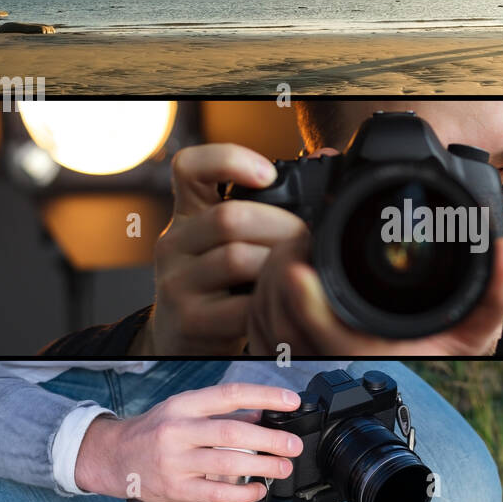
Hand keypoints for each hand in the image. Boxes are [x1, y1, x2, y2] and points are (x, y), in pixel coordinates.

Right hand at [74, 382, 303, 501]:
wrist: (113, 456)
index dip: (265, 397)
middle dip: (270, 439)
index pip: (231, 395)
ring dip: (263, 467)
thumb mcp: (183, 410)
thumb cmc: (155, 430)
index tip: (291, 402)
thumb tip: (262, 415)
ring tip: (284, 467)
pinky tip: (258, 491)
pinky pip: (215, 494)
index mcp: (184, 404)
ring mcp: (175, 461)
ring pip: (227, 464)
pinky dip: (242, 494)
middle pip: (233, 433)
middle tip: (294, 445)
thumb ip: (220, 413)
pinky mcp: (174, 489)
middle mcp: (178, 430)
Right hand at [142, 142, 305, 354]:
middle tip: (307, 241)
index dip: (228, 160)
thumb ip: (264, 207)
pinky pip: (242, 306)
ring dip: (280, 265)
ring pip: (236, 258)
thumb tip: (328, 159)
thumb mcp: (228, 242)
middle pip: (229, 218)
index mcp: (187, 214)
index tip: (268, 175)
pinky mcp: (190, 321)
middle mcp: (174, 243)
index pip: (189, 166)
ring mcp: (176, 283)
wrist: (183, 342)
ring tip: (299, 271)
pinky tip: (286, 304)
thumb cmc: (223, 286)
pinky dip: (273, 304)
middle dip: (281, 227)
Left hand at [247, 234, 502, 356]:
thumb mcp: (475, 332)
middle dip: (281, 271)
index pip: (328, 337)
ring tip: (290, 243)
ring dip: (270, 277)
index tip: (297, 266)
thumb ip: (496, 295)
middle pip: (285, 321)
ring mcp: (309, 362)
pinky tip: (279, 267)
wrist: (418, 370)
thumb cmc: (439, 349)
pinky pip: (261, 327)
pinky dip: (263, 294)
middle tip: (296, 235)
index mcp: (373, 354)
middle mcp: (337, 364)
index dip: (306, 301)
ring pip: (268, 321)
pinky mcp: (291, 354)